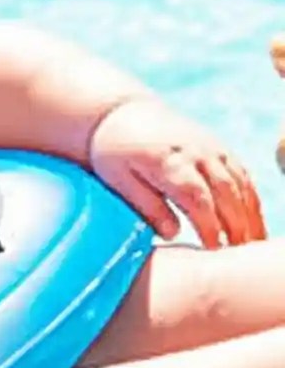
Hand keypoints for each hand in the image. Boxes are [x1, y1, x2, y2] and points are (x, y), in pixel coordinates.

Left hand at [88, 97, 265, 247]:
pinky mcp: (219, 148)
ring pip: (240, 184)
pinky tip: (252, 220)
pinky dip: (251, 198)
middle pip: (225, 193)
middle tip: (237, 253)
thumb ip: (146, 205)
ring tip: (250, 243)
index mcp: (169, 161)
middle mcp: (197, 152)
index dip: (208, 225)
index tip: (212, 249)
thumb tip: (173, 234)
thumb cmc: (115, 152)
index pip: (197, 198)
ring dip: (249, 215)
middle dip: (235, 225)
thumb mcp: (118, 179)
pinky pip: (243, 174)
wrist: (124, 114)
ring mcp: (212, 148)